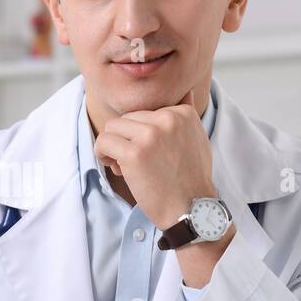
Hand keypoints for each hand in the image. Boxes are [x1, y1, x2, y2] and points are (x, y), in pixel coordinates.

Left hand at [92, 89, 214, 231]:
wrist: (192, 208)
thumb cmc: (192, 179)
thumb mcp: (197, 139)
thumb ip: (186, 115)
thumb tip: (185, 91)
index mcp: (182, 113)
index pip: (145, 112)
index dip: (141, 134)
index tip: (150, 154)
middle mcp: (167, 118)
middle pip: (127, 118)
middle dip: (126, 139)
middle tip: (137, 163)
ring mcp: (150, 134)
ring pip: (112, 127)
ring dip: (114, 147)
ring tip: (127, 166)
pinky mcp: (135, 152)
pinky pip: (103, 142)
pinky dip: (103, 155)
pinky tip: (117, 168)